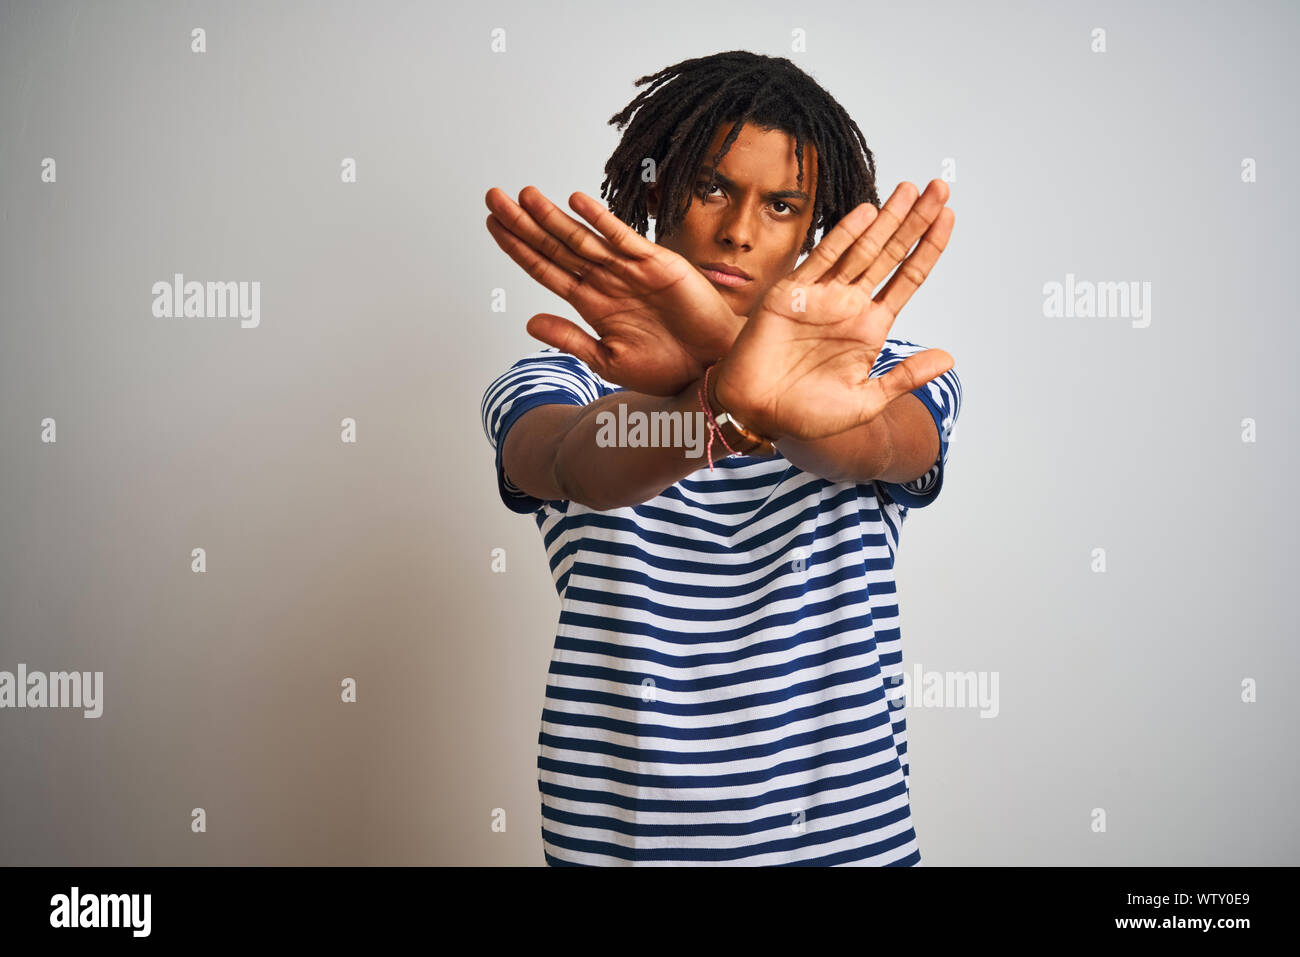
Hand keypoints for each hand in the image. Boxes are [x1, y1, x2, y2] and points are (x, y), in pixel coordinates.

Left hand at [485, 186, 740, 395]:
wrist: (711, 369)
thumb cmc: (666, 368)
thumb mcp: (609, 361)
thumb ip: (570, 340)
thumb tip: (529, 323)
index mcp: (591, 304)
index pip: (546, 269)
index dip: (518, 248)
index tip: (492, 225)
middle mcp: (605, 281)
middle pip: (556, 246)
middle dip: (523, 222)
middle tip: (493, 197)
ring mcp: (630, 270)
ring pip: (583, 238)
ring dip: (554, 217)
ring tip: (525, 196)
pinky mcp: (658, 264)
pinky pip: (624, 239)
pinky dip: (602, 221)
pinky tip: (578, 203)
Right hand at [713, 180, 955, 441]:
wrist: (755, 414)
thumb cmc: (805, 414)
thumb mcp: (866, 401)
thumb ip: (905, 377)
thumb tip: (948, 359)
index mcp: (869, 328)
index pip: (907, 279)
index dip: (929, 248)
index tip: (949, 217)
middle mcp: (849, 305)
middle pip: (890, 254)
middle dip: (915, 220)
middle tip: (939, 188)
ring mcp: (822, 296)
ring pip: (862, 248)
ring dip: (887, 219)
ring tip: (910, 189)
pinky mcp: (792, 293)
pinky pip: (823, 258)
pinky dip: (844, 235)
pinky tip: (867, 213)